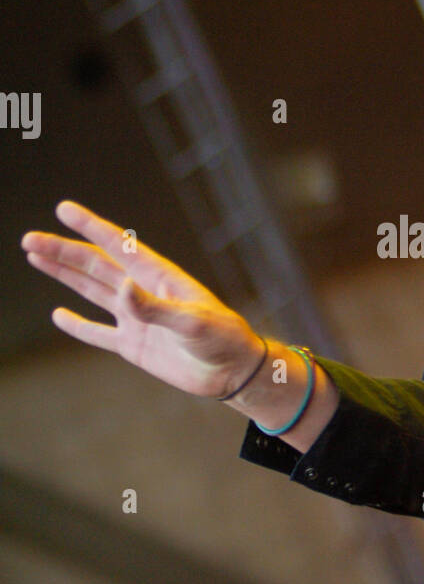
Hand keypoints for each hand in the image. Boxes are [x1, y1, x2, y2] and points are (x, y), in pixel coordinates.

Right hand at [21, 200, 264, 397]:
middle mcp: (143, 293)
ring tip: (36, 258)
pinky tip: (59, 315)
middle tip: (30, 239)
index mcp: (159, 277)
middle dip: (63, 252)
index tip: (64, 209)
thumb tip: (120, 287)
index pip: (118, 246)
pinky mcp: (134, 346)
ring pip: (92, 291)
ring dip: (65, 275)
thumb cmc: (222, 339)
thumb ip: (154, 306)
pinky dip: (78, 326)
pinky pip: (99, 334)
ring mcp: (137, 319)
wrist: (233, 373)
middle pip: (95, 266)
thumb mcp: (191, 321)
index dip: (90, 227)